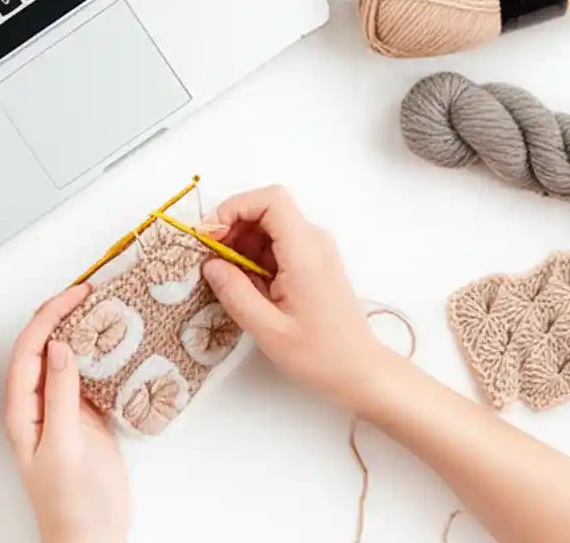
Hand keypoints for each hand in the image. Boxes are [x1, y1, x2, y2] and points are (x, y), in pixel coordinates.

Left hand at [5, 284, 128, 542]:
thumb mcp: (63, 445)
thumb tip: (58, 349)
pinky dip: (102, 356)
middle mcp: (38, 405)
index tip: (75, 295)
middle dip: (62, 314)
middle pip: (43, 346)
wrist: (91, 537)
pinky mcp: (86, 419)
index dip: (48, 316)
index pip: (28, 349)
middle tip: (91, 290)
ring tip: (105, 306)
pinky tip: (118, 344)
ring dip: (82, 331)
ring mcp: (63, 410)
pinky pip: (89, 377)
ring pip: (66, 358)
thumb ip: (60, 396)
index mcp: (22, 410)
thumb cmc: (70, 505)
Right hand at [201, 186, 393, 408]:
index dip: (234, 208)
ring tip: (228, 279)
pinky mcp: (313, 262)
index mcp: (305, 252)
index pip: (270, 200)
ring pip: (269, 226)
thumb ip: (235, 292)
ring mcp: (316, 250)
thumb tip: (209, 264)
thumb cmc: (318, 355)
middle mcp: (314, 241)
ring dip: (241, 244)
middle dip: (232, 228)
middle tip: (211, 262)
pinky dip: (254, 255)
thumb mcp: (267, 330)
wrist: (360, 370)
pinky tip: (247, 285)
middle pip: (266, 209)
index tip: (210, 238)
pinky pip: (277, 244)